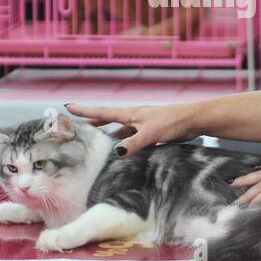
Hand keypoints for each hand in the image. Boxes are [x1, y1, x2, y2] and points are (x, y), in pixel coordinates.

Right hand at [63, 102, 195, 156]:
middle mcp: (133, 118)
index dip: (85, 111)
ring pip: (119, 132)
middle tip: (77, 127)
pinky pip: (131, 139)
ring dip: (108, 136)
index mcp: (130, 114)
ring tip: (95, 144)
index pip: (102, 112)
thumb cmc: (172, 121)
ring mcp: (141, 125)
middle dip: (92, 124)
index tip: (68, 107)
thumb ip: (134, 143)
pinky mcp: (150, 133)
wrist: (193, 120)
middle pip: (107, 121)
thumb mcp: (151, 134)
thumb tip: (116, 152)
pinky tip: (122, 152)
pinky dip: (124, 144)